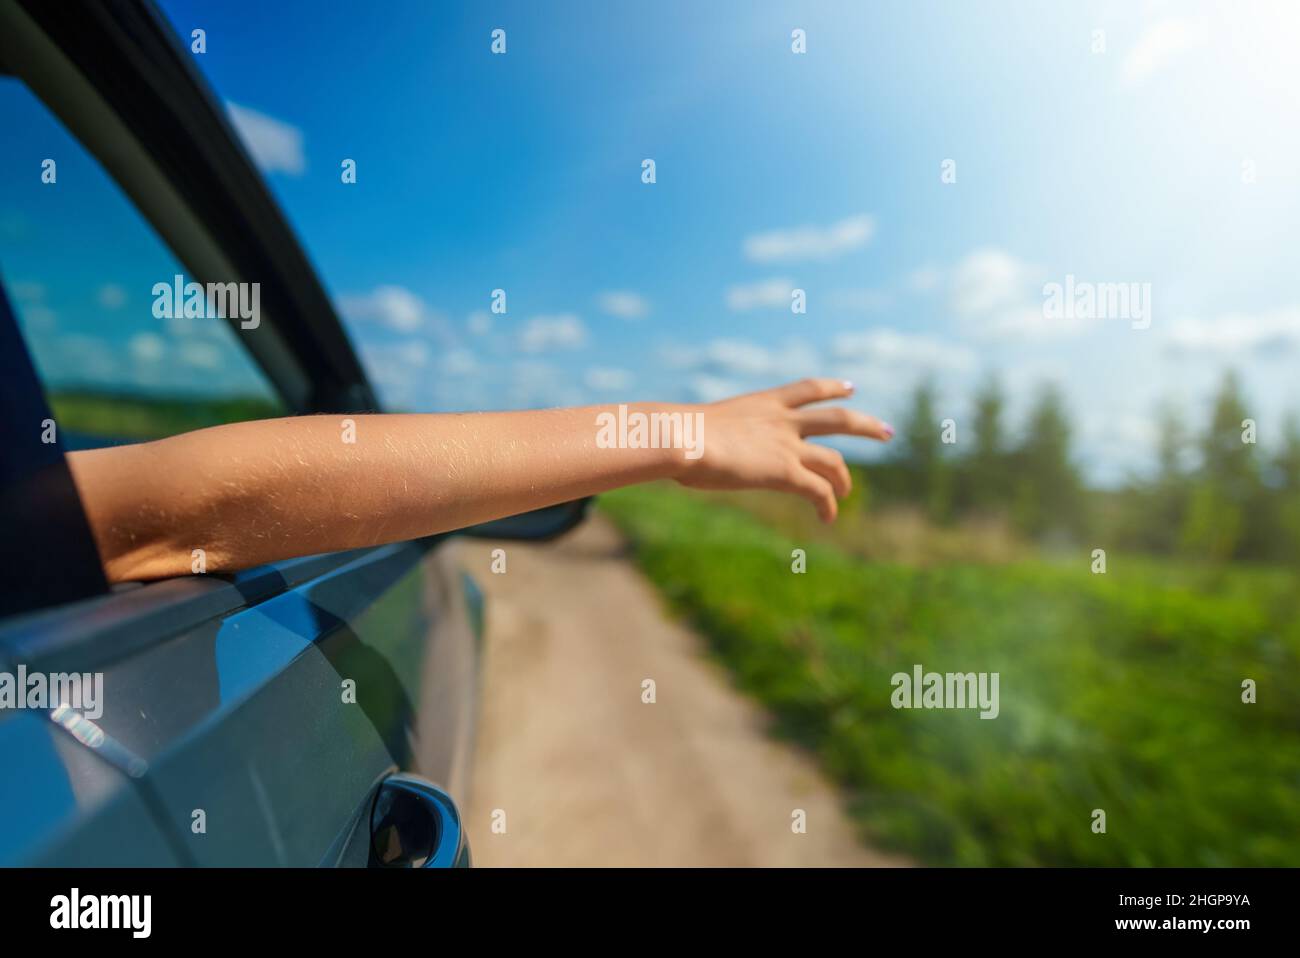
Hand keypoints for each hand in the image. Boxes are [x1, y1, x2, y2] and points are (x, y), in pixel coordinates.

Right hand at [673, 378, 893, 522]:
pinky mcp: (786, 472)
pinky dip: (827, 504)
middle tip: (887, 431)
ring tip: (847, 493)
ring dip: (845, 479)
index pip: (807, 388)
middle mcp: (782, 420)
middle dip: (865, 425)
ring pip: (834, 460)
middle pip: (838, 419)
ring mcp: (787, 446)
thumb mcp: (696, 428)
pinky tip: (829, 518)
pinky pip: (818, 491)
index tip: (851, 388)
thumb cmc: (676, 435)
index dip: (832, 388)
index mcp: (763, 402)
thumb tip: (675, 448)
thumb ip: (704, 437)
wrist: (682, 438)